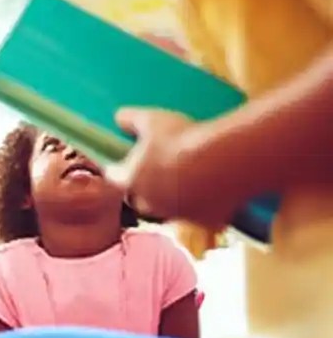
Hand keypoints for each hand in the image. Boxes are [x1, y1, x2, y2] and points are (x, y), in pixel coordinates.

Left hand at [110, 109, 235, 228]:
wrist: (222, 162)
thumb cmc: (181, 140)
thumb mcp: (153, 120)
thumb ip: (132, 120)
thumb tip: (118, 116)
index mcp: (131, 181)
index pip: (116, 179)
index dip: (119, 171)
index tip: (122, 166)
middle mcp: (150, 204)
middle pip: (138, 201)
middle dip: (143, 191)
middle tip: (154, 177)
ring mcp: (177, 215)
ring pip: (168, 211)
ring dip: (172, 201)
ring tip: (185, 184)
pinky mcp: (204, 221)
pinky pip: (202, 217)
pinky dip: (204, 208)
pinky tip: (214, 194)